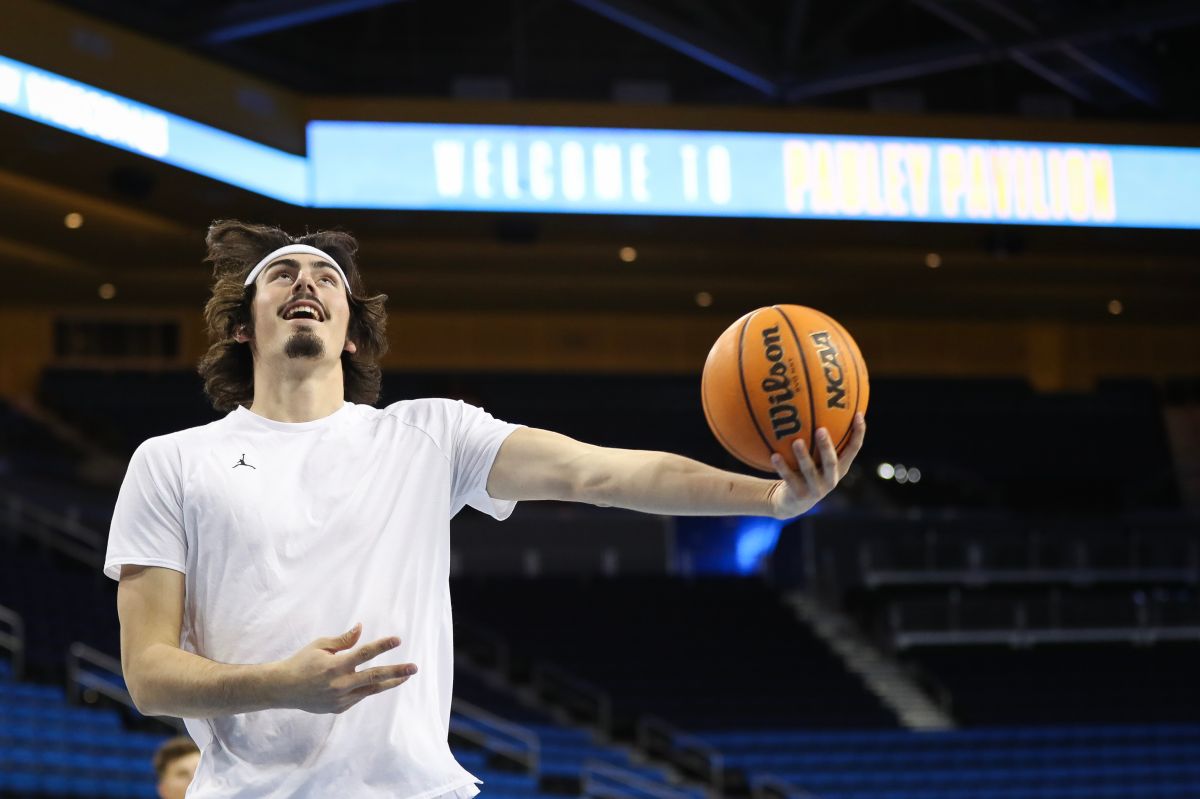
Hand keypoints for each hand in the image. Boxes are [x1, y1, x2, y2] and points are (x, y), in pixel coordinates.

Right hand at [275, 623, 416, 713]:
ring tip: (405, 677)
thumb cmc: (302, 662)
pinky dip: (366, 688)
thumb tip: (361, 628)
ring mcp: (340, 699)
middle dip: (397, 672)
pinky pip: (358, 696)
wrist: (283, 689)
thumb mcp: (320, 646)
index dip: (382, 646)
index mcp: (335, 665)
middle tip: (414, 668)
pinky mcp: (338, 708)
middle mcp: (340, 684)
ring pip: (371, 690)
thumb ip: (343, 640)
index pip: (364, 653)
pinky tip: (375, 682)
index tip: (398, 640)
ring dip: (389, 683)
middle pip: (375, 676)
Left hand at [767, 413, 866, 519]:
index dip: (858, 433)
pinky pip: (789, 479)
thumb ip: (819, 439)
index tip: (858, 414)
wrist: (792, 502)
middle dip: (827, 447)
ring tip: (796, 442)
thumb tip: (817, 404)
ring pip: (809, 471)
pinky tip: (774, 455)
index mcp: (840, 468)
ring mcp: (816, 489)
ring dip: (803, 456)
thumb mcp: (817, 457)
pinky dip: (782, 467)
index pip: (853, 449)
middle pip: (832, 462)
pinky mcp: (799, 495)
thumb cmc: (806, 471)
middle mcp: (831, 479)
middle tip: (821, 430)